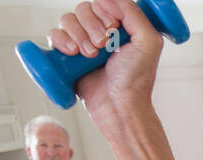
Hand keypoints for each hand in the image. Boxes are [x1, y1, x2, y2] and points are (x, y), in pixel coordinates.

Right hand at [47, 0, 162, 128]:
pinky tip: (73, 54)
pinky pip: (54, 34)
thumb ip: (134, 13)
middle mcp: (101, 32)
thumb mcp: (148, 42)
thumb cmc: (136, 80)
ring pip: (68, 19)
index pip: (103, 1)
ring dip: (78, 35)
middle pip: (84, 8)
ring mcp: (83, 42)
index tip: (114, 28)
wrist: (119, 106)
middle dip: (92, 26)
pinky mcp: (67, 56)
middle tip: (103, 46)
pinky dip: (61, 41)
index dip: (105, 11)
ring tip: (91, 55)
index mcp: (120, 25)